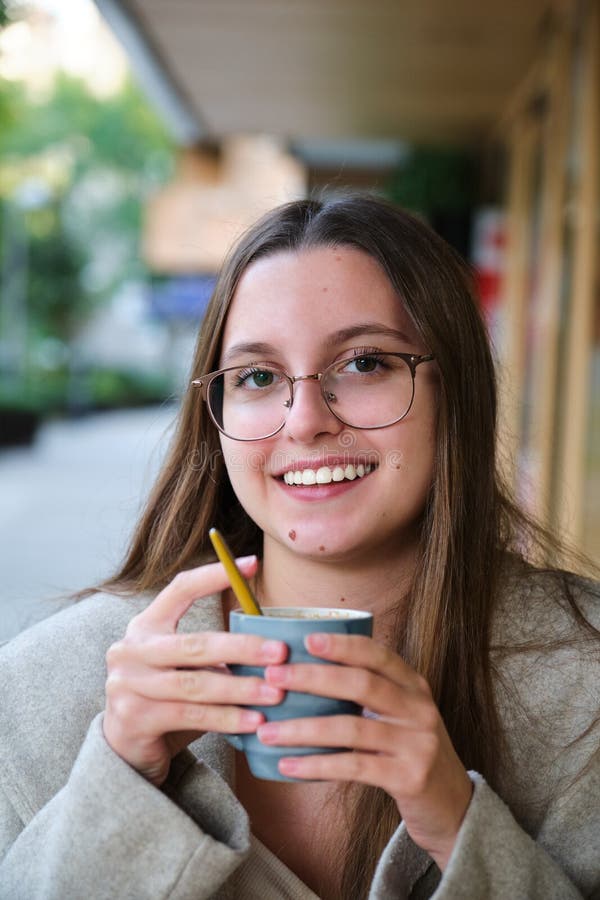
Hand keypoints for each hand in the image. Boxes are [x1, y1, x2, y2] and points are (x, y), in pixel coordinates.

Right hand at [103, 558, 285, 785]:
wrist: (124, 749)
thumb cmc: (167, 699)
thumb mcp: (185, 667)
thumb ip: (211, 651)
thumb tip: (273, 638)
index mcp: (146, 626)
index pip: (181, 589)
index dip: (215, 575)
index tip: (252, 564)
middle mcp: (131, 649)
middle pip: (195, 644)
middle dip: (243, 648)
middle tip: (280, 652)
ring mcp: (128, 684)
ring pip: (196, 684)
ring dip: (240, 689)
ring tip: (275, 693)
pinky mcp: (134, 717)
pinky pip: (190, 715)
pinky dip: (226, 719)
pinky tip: (254, 722)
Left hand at [257, 633, 472, 870]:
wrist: (452, 805)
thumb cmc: (408, 751)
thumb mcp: (398, 714)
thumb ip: (366, 693)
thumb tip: (302, 672)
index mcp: (413, 685)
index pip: (377, 655)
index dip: (343, 645)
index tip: (307, 639)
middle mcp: (418, 708)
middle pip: (361, 685)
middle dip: (313, 678)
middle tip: (273, 678)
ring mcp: (417, 743)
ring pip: (352, 728)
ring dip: (303, 729)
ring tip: (267, 731)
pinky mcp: (409, 777)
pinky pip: (354, 767)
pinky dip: (317, 765)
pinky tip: (287, 765)